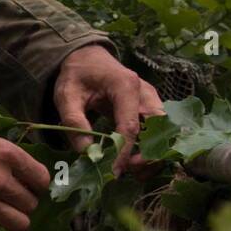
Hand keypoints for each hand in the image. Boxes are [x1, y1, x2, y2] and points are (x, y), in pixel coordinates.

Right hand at [0, 123, 49, 230]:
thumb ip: (2, 158)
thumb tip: (20, 174)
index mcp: (5, 154)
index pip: (41, 178)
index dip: (36, 185)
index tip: (28, 188)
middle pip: (31, 203)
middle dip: (22, 204)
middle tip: (9, 204)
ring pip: (21, 224)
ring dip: (13, 223)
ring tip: (1, 219)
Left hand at [53, 45, 164, 174]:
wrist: (89, 58)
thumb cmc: (77, 75)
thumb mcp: (66, 95)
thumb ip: (75, 123)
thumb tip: (89, 154)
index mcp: (125, 85)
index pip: (130, 126)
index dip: (124, 152)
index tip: (115, 172)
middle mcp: (145, 92)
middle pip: (158, 129)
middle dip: (149, 154)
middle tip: (129, 171)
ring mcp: (152, 99)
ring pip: (163, 132)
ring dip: (152, 154)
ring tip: (132, 170)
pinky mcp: (152, 107)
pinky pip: (158, 131)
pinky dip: (151, 148)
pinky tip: (135, 161)